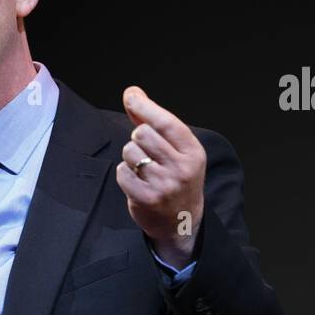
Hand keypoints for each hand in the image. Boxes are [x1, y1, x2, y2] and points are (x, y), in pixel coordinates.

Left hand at [115, 86, 205, 269]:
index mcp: (193, 152)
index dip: (146, 106)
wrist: (182, 221)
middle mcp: (181, 168)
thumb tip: (133, 94)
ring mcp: (164, 185)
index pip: (166, 122)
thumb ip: (154, 121)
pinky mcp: (146, 198)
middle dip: (138, 138)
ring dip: (130, 157)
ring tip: (143, 169)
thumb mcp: (177, 150)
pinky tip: (137, 182)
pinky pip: (121, 172)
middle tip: (146, 151)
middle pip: (142, 134)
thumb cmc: (177, 178)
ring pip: (130, 152)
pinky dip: (124, 174)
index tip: (132, 96)